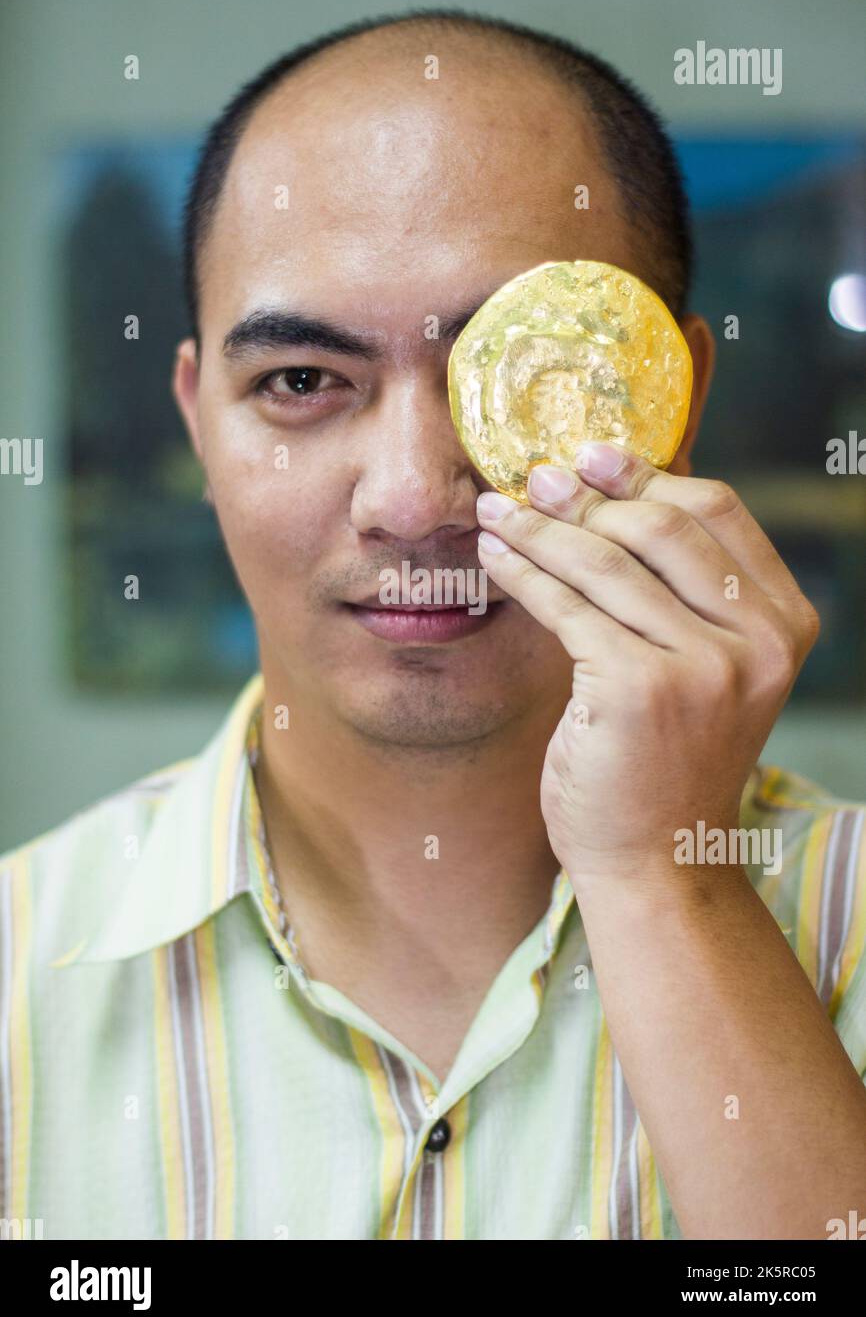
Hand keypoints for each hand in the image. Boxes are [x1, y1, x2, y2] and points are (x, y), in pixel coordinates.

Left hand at [475, 443, 819, 888]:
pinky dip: (523, 574)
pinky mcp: (640, 690)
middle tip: (532, 478)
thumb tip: (608, 493)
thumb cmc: (667, 760)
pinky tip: (495, 556)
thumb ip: (683, 593)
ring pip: (605, 563)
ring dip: (541, 527)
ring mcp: (704, 667)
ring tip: (499, 510)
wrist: (657, 862)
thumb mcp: (705, 668)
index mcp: (785, 624)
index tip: (590, 455)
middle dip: (585, 495)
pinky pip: (567, 607)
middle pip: (661, 527)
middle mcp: (759, 642)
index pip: (716, 512)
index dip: (648, 475)